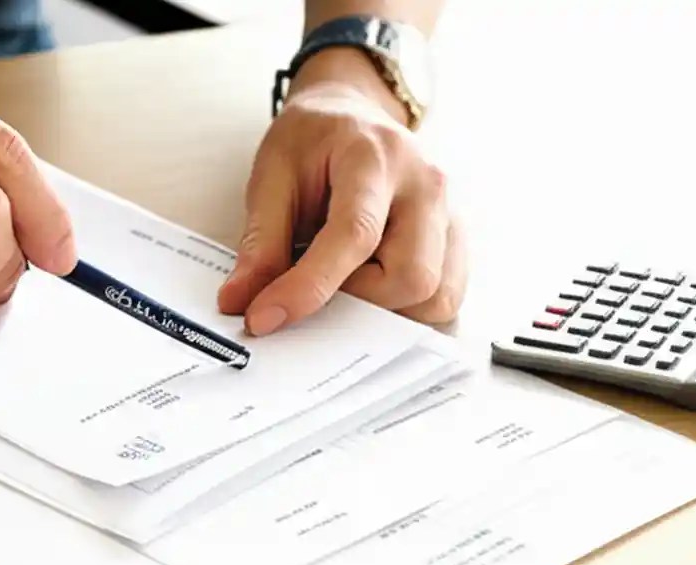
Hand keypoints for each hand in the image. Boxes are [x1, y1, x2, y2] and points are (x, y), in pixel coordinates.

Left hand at [218, 47, 465, 334]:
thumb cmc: (313, 142)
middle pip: (411, 276)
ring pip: (435, 298)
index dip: (309, 287)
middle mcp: (426, 186)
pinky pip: (446, 300)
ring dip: (384, 311)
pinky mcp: (456, 242)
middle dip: (356, 302)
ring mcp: (450, 214)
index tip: (265, 317)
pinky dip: (407, 312)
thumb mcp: (272, 176)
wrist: (351, 115)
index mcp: (375, 157)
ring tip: (348, 282)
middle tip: (318, 286)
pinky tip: (374, 290)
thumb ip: (260, 243)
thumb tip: (239, 302)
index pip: (353, 235)